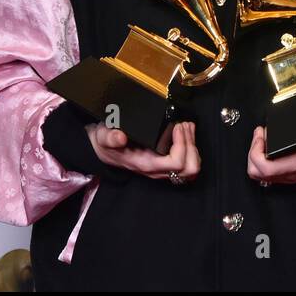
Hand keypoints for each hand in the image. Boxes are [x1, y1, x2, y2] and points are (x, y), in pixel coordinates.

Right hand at [86, 121, 200, 181]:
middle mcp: (157, 170)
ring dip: (193, 146)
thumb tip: (120, 137)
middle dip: (191, 145)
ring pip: (191, 168)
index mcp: (146, 164)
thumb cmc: (105, 142)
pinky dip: (191, 148)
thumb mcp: (103, 136)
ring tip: (186, 127)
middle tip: (183, 126)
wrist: (102, 148)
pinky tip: (186, 133)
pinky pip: (186, 163)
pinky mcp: (165, 164)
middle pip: (189, 168)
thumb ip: (110, 137)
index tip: (177, 126)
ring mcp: (162, 169)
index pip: (176, 163)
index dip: (182, 144)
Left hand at [246, 126, 295, 184]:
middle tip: (260, 134)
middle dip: (252, 151)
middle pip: (256, 172)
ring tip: (263, 138)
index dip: (256, 152)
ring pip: (259, 173)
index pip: (266, 168)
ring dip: (256, 155)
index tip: (261, 134)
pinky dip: (262, 158)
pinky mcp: (290, 174)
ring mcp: (289, 176)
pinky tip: (270, 144)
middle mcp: (292, 174)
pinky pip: (267, 172)